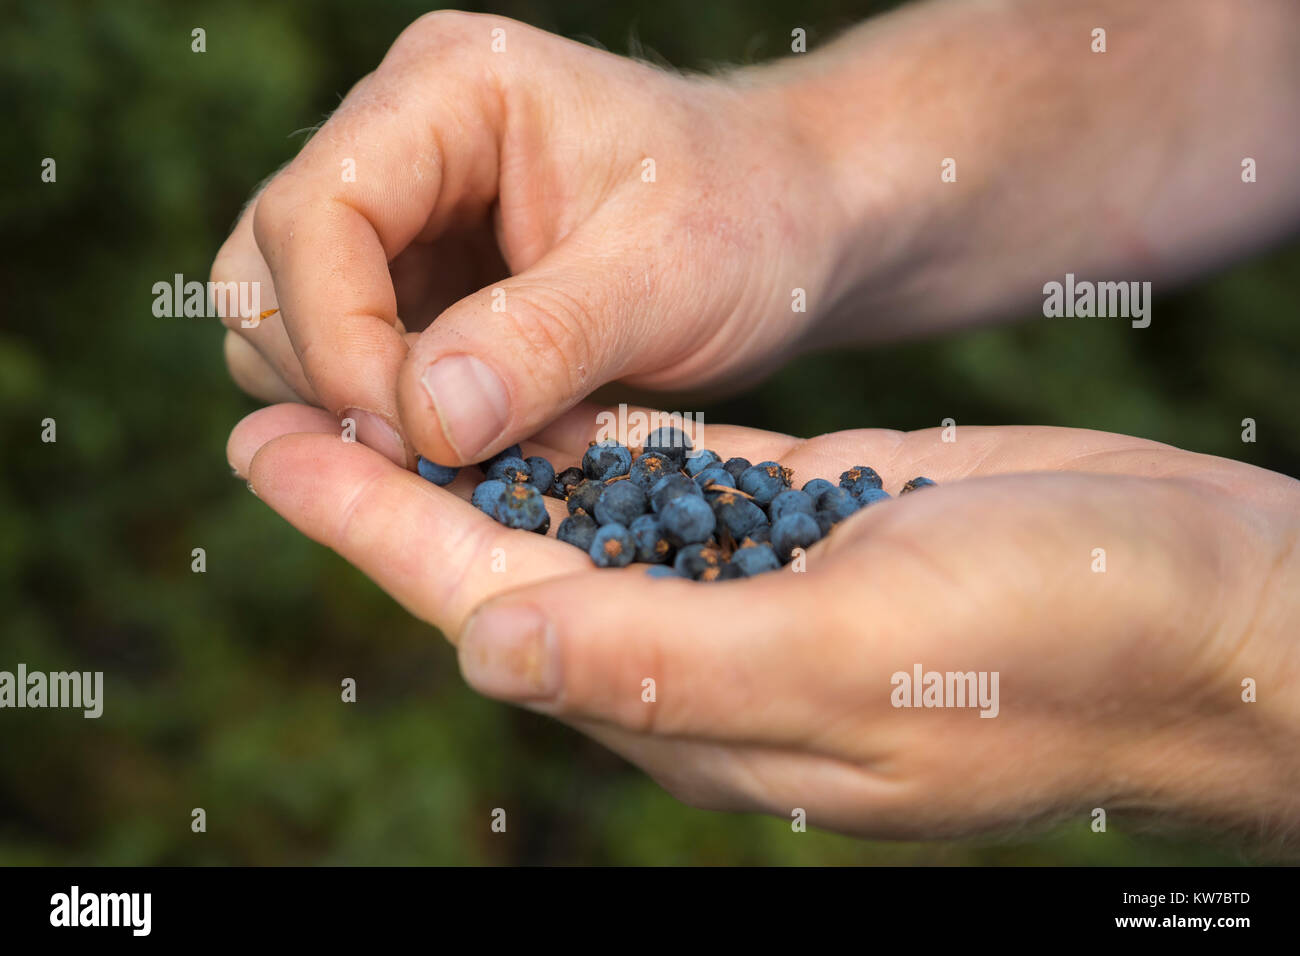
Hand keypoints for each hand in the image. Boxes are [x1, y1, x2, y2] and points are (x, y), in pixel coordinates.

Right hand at [213, 11, 846, 467]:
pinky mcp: (417, 282)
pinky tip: (471, 442)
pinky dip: (389, 416)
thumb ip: (545, 339)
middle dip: (333, 376)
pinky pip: (351, 361)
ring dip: (356, 405)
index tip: (409, 435)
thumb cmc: (746, 218)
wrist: (785, 225)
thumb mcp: (666, 275)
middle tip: (435, 456)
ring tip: (468, 450)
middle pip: (269, 267)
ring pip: (288, 323)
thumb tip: (421, 420)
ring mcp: (401, 215)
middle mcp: (400, 142)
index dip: (336, 334)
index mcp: (448, 93)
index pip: (316, 211)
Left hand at [227, 402, 1299, 844]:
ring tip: (388, 391)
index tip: (269, 454)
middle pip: (512, 559)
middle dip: (395, 487)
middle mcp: (714, 653)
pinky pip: (678, 481)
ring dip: (482, 454)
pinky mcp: (822, 523)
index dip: (373, 530)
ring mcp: (765, 586)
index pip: (494, 607)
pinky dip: (602, 442)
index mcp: (705, 705)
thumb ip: (670, 661)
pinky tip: (540, 399)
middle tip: (286, 408)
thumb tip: (492, 651)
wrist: (1212, 613)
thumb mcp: (859, 659)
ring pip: (584, 516)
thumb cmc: (1064, 647)